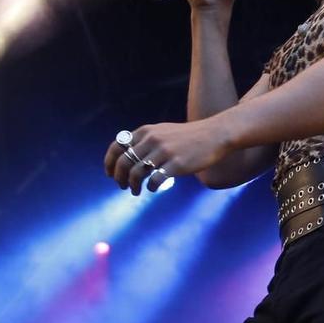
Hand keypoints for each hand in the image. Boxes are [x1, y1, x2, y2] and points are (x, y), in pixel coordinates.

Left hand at [103, 117, 233, 194]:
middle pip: (124, 162)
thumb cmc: (188, 136)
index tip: (110, 174)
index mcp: (146, 131)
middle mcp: (152, 140)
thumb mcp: (163, 131)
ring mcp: (164, 152)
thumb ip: (145, 140)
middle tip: (122, 186)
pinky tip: (153, 188)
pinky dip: (150, 187)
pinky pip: (155, 180)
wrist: (214, 135)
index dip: (109, 162)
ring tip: (135, 191)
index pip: (117, 146)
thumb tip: (128, 155)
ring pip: (137, 173)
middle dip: (119, 177)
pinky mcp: (177, 164)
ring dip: (132, 185)